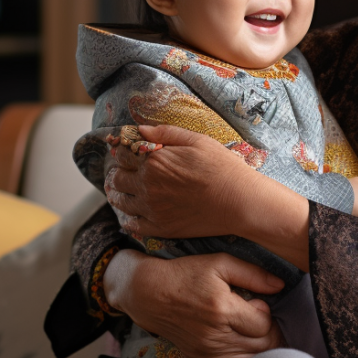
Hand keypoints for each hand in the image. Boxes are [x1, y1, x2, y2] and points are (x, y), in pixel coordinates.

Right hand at [104, 249, 285, 357]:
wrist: (150, 294)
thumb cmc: (187, 274)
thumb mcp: (220, 263)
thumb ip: (253, 274)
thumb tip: (280, 286)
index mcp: (221, 309)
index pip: (263, 324)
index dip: (266, 313)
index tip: (256, 302)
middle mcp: (214, 335)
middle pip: (262, 346)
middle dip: (269, 332)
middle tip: (259, 317)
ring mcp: (207, 352)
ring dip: (261, 348)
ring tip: (254, 331)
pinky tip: (244, 349)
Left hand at [105, 124, 251, 239]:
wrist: (239, 202)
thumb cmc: (222, 168)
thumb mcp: (197, 140)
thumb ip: (166, 133)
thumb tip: (139, 128)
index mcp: (154, 160)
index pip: (123, 153)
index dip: (122, 151)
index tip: (126, 152)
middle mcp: (147, 185)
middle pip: (117, 178)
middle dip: (119, 172)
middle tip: (124, 171)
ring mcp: (152, 209)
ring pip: (120, 202)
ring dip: (118, 193)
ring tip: (123, 191)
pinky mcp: (160, 228)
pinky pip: (132, 225)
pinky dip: (128, 219)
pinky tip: (133, 214)